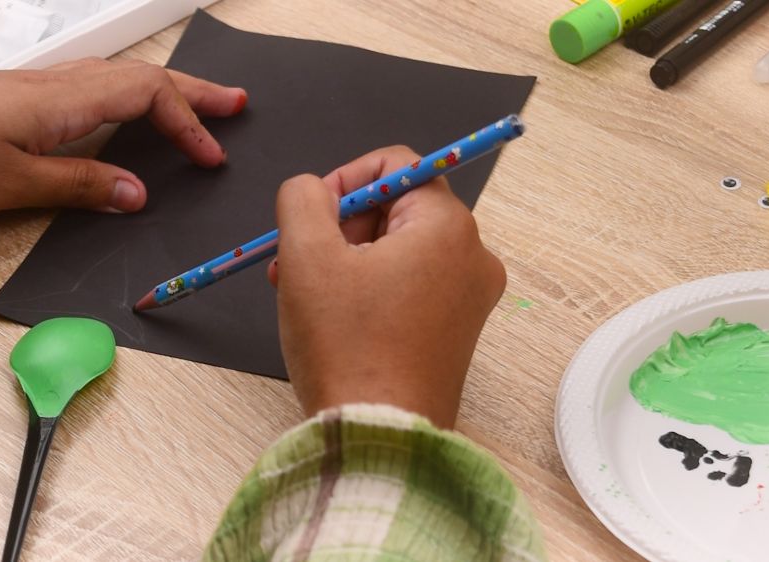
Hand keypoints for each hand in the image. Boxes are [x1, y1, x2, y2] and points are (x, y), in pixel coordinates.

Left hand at [0, 58, 245, 216]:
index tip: (211, 158)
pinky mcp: (25, 100)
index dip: (187, 124)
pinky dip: (132, 97)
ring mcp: (42, 89)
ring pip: (121, 79)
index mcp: (64, 101)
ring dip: (167, 91)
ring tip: (198, 105)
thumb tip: (136, 194)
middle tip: (235, 103)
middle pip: (144, 77)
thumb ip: (81, 186)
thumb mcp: (12, 184)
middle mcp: (59, 86)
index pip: (147, 97)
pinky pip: (97, 87)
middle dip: (195, 91)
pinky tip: (131, 115)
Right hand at [270, 146, 505, 427]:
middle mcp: (473, 256)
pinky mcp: (458, 330)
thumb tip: (312, 188)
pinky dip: (371, 288)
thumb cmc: (346, 347)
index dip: (344, 180)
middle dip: (341, 226)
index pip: (396, 165)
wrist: (380, 438)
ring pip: (400, 249)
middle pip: (398, 208)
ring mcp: (471, 297)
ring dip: (348, 259)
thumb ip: (302, 198)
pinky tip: (332, 314)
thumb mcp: (307, 256)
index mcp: (448, 227)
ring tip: (302, 291)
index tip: (311, 215)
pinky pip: (411, 285)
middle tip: (295, 259)